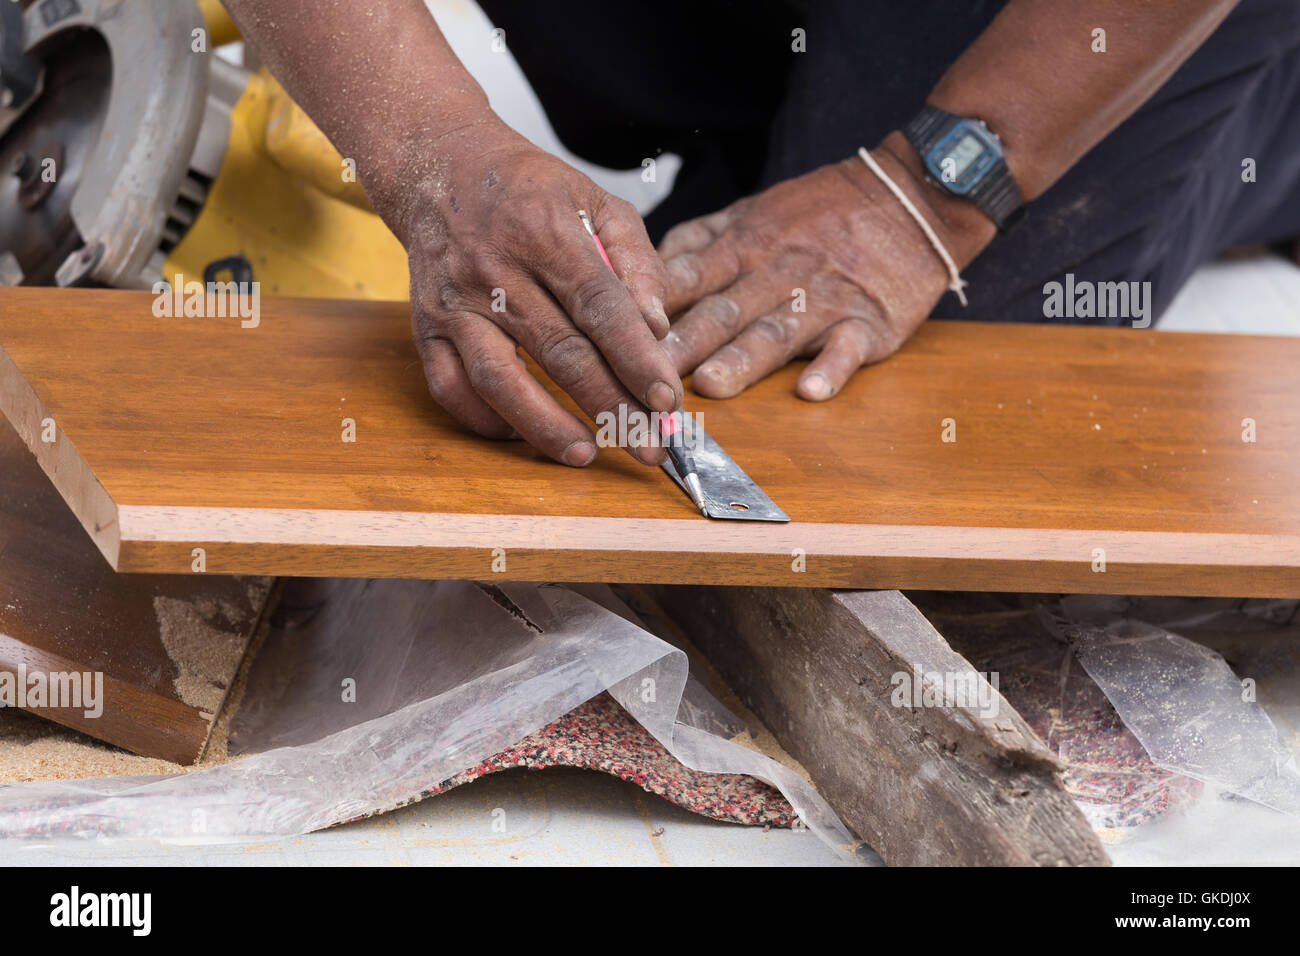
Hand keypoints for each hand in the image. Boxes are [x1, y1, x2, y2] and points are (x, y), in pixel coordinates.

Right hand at [380, 113, 681, 466]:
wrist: (440, 167)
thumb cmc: (531, 191)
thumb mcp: (597, 202)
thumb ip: (636, 262)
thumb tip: (658, 329)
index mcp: (546, 233)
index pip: (601, 306)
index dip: (636, 359)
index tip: (667, 401)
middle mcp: (496, 270)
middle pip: (561, 352)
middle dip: (611, 407)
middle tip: (649, 448)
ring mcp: (455, 302)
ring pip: (500, 379)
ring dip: (546, 426)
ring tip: (587, 455)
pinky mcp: (425, 326)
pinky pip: (449, 386)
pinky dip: (484, 419)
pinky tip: (523, 434)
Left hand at [659, 132, 995, 399]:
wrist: (913, 196)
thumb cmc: (823, 211)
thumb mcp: (755, 210)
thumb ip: (701, 240)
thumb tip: (647, 265)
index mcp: (744, 246)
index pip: (687, 277)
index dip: (648, 306)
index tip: (611, 331)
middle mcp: (777, 273)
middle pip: (722, 311)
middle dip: (681, 344)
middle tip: (643, 375)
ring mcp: (824, 299)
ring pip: (776, 331)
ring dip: (743, 360)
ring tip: (712, 385)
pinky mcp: (869, 321)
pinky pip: (848, 347)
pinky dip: (831, 369)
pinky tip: (812, 391)